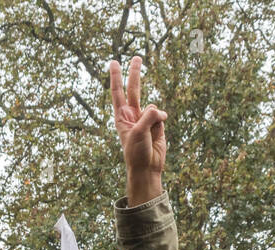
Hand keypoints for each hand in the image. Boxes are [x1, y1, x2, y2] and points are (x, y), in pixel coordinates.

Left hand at [109, 57, 165, 205]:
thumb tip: (159, 110)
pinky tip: (157, 135)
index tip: (113, 62)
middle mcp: (133, 115)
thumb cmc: (136, 152)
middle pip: (134, 89)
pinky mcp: (157, 124)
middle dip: (135, 73)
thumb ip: (148, 117)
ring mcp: (146, 118)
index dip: (115, 77)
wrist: (147, 167)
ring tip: (149, 134)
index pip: (117, 92)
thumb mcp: (138, 132)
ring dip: (154, 118)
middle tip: (137, 57)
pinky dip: (161, 123)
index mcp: (122, 116)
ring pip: (153, 107)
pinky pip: (161, 116)